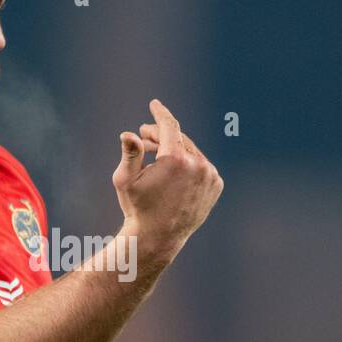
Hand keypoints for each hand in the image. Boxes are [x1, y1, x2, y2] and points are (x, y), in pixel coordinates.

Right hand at [114, 99, 223, 260]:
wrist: (158, 237)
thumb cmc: (137, 207)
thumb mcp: (125, 180)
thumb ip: (130, 153)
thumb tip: (128, 134)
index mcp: (175, 160)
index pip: (169, 126)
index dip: (160, 113)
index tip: (154, 104)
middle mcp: (198, 165)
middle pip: (178, 139)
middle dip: (160, 136)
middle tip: (144, 137)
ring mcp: (210, 176)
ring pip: (190, 152)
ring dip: (174, 151)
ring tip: (156, 161)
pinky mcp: (216, 185)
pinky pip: (201, 166)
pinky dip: (188, 165)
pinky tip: (174, 176)